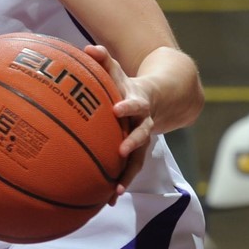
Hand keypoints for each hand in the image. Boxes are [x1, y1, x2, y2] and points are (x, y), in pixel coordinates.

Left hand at [85, 44, 153, 201]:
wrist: (159, 98)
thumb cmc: (127, 85)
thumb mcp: (118, 71)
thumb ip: (104, 60)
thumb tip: (89, 48)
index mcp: (139, 102)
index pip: (135, 103)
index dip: (128, 106)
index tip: (117, 108)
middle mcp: (144, 122)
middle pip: (142, 133)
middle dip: (133, 142)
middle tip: (122, 150)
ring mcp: (142, 139)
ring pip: (138, 159)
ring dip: (128, 174)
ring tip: (116, 191)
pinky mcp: (137, 153)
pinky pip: (130, 169)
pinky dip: (121, 183)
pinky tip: (108, 200)